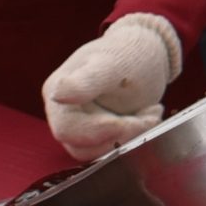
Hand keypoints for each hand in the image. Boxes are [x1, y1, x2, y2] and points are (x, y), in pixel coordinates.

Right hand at [42, 14, 181, 162]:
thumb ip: (85, 81)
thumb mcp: (110, 65)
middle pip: (83, 146)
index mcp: (56, 92)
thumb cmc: (127, 53)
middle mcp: (61, 112)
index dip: (103, 130)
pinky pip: (110, 151)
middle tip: (150, 116)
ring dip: (130, 138)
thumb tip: (57, 95)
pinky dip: (132, 139)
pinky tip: (146, 118)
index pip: (68, 129)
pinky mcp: (95, 137)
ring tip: (150, 114)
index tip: (133, 120)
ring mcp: (77, 127)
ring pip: (98, 152)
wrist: (144, 53)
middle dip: (121, 135)